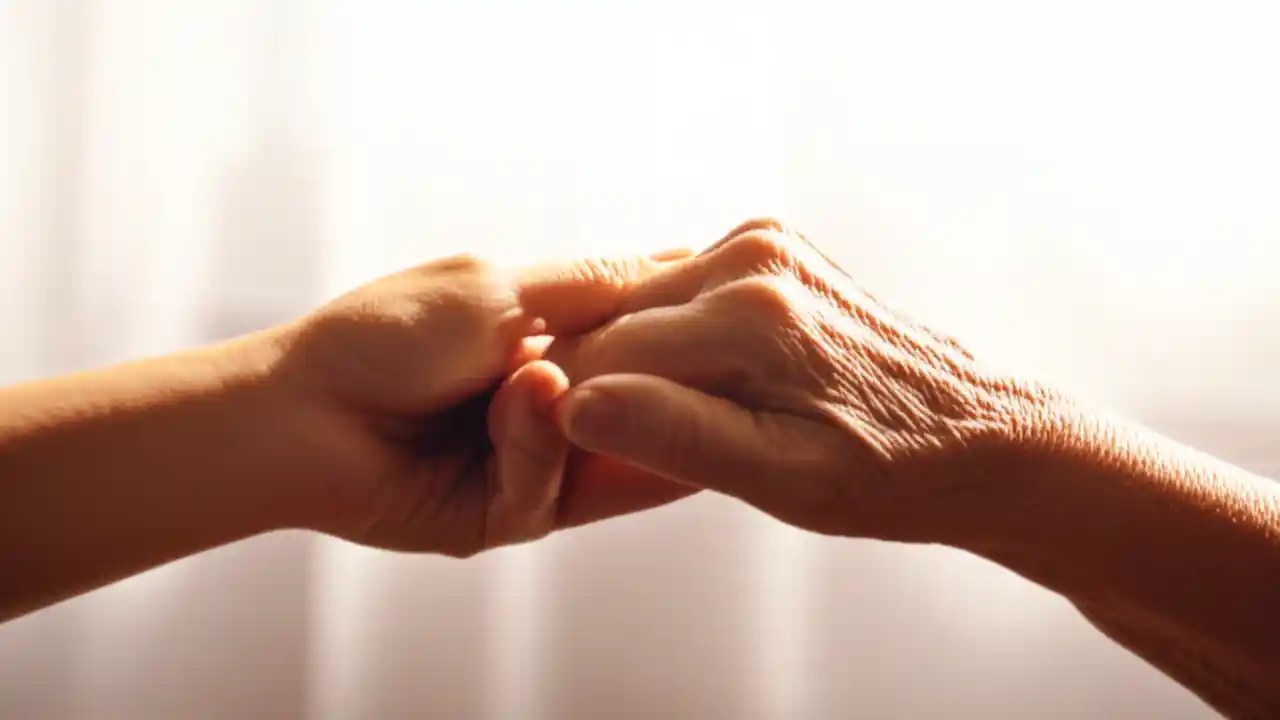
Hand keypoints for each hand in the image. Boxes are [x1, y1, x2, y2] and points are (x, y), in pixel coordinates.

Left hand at [266, 251, 695, 556]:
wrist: (299, 414)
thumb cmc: (387, 336)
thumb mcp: (500, 289)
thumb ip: (593, 286)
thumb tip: (681, 259)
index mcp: (551, 340)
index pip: (645, 335)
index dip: (689, 326)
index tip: (744, 309)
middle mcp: (554, 402)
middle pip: (646, 403)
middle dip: (673, 386)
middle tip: (722, 366)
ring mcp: (536, 460)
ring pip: (612, 451)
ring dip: (590, 409)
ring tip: (556, 376)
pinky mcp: (511, 513)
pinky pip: (555, 488)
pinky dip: (536, 444)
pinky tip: (513, 405)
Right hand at [548, 219, 1062, 542]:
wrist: (977, 433)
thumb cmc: (887, 475)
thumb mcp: (783, 480)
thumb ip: (676, 436)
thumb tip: (575, 403)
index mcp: (751, 314)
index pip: (603, 358)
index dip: (584, 416)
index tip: (593, 464)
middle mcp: (753, 256)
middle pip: (616, 322)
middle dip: (611, 386)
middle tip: (649, 450)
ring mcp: (763, 241)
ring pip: (641, 306)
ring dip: (641, 363)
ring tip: (698, 421)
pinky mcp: (769, 245)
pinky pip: (680, 294)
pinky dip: (674, 340)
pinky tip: (713, 385)